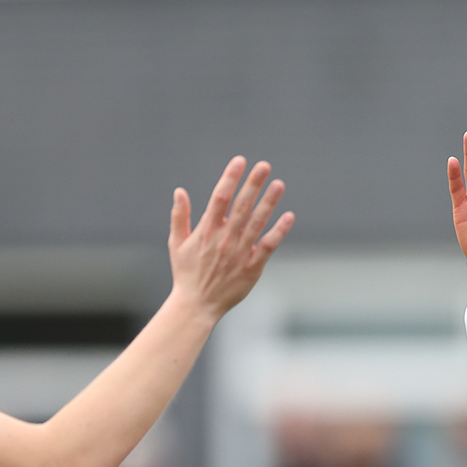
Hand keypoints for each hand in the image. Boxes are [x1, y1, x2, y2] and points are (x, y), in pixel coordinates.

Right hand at [169, 157, 293, 319]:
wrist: (197, 305)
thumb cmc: (186, 273)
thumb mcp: (177, 243)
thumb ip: (179, 216)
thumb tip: (179, 191)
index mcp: (206, 230)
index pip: (220, 198)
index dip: (230, 178)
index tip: (240, 161)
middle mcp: (224, 238)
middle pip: (241, 206)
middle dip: (253, 184)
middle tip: (264, 166)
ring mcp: (239, 252)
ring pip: (257, 222)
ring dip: (269, 202)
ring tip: (279, 184)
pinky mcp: (252, 267)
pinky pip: (268, 246)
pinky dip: (279, 231)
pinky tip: (289, 216)